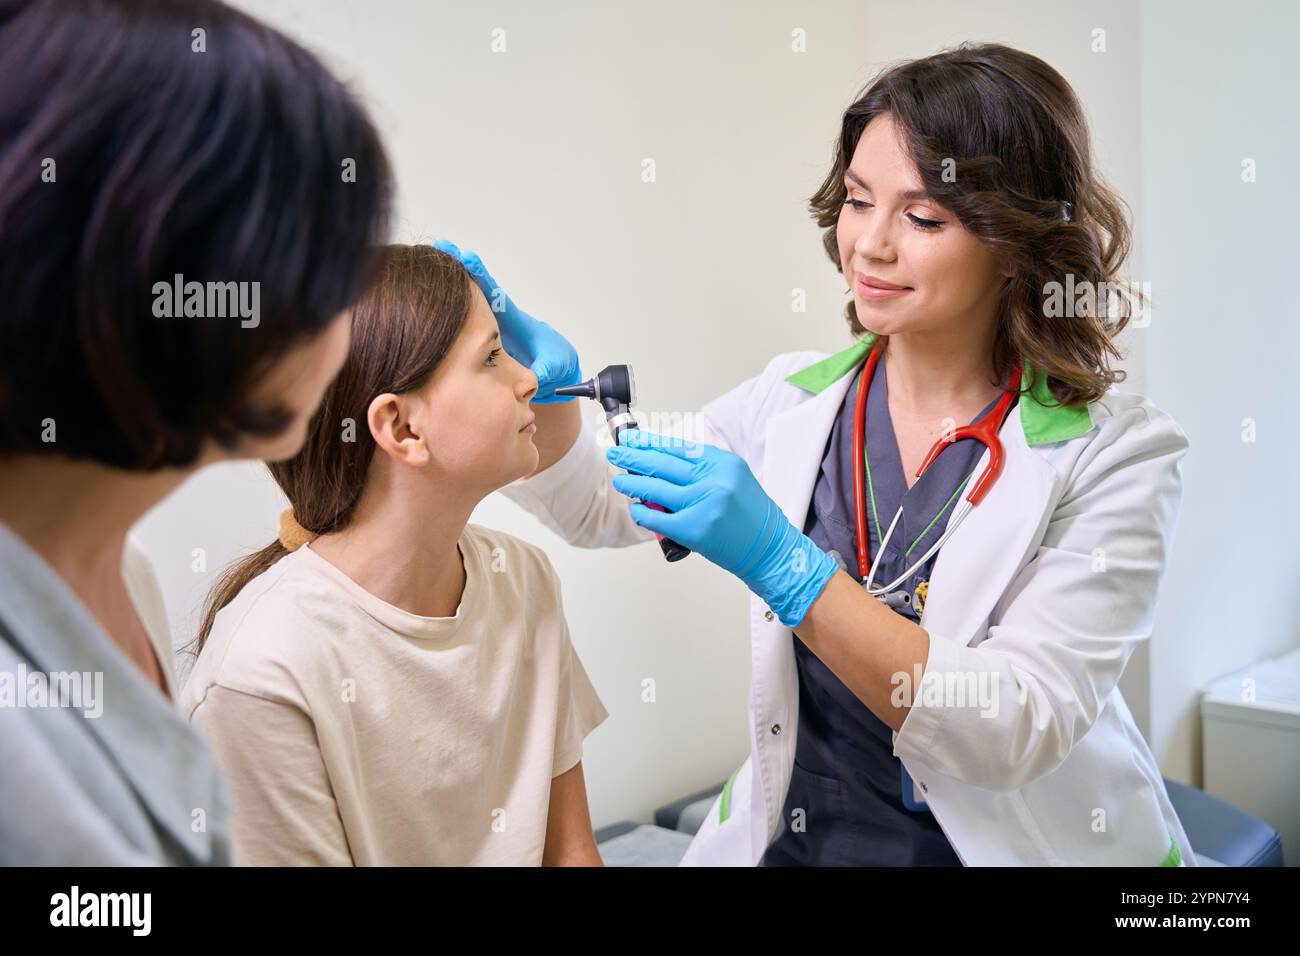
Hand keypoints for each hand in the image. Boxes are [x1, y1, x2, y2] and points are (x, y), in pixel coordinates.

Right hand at [432, 239, 581, 402]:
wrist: (552, 370)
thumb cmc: (555, 363)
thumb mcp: (555, 366)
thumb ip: (546, 368)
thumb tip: (538, 374)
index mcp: (514, 320)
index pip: (495, 294)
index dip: (481, 276)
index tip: (467, 257)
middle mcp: (498, 318)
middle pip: (476, 290)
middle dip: (460, 269)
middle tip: (441, 246)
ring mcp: (488, 328)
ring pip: (466, 305)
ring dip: (447, 289)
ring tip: (425, 266)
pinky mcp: (482, 340)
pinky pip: (462, 324)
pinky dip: (446, 313)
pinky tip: (426, 303)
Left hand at [606, 430, 838, 626]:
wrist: (771, 550)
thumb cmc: (752, 518)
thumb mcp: (734, 481)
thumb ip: (703, 471)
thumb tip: (664, 464)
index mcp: (724, 463)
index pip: (679, 448)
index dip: (652, 443)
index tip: (633, 440)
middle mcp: (714, 480)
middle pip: (663, 464)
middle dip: (635, 457)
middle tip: (617, 453)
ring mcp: (703, 505)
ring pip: (655, 489)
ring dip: (633, 484)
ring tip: (621, 481)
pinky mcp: (694, 530)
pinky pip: (657, 518)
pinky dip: (643, 513)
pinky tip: (637, 509)